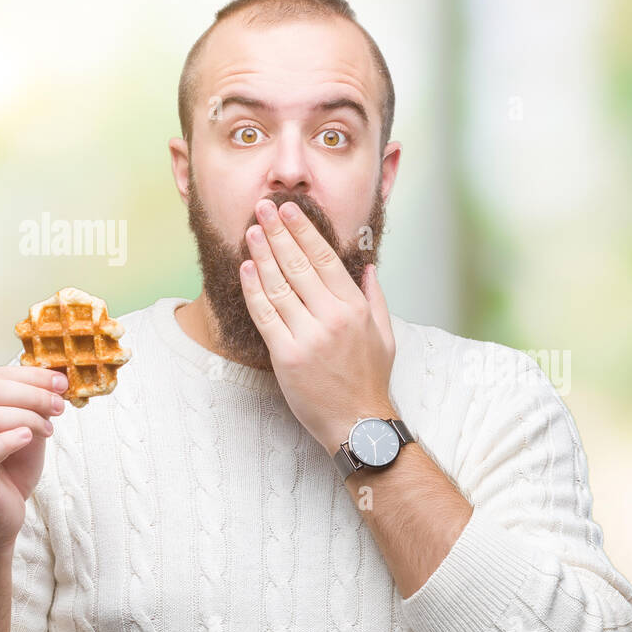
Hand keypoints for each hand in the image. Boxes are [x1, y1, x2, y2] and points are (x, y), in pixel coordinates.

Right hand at [0, 365, 67, 551]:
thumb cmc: (11, 470)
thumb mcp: (28, 431)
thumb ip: (35, 409)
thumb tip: (57, 384)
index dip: (31, 375)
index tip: (61, 382)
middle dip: (34, 393)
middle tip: (60, 405)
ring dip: (29, 417)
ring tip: (50, 430)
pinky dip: (10, 440)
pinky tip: (29, 438)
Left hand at [239, 198, 395, 455]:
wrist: (358, 424)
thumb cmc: (370, 381)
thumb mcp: (385, 336)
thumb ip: (375, 298)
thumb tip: (368, 267)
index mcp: (356, 309)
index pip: (326, 259)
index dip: (304, 231)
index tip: (289, 210)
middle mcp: (333, 318)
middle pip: (299, 265)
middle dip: (279, 233)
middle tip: (263, 208)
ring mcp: (309, 337)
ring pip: (279, 286)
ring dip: (262, 255)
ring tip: (251, 231)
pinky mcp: (288, 357)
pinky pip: (265, 315)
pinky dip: (253, 289)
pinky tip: (246, 269)